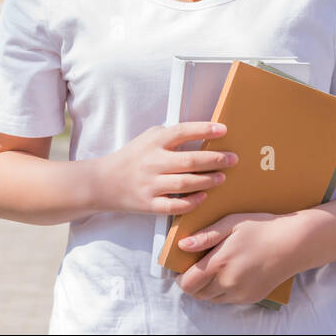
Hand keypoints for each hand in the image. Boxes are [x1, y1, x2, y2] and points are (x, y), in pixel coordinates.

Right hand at [95, 122, 238, 215]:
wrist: (102, 183)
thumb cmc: (132, 157)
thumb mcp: (147, 138)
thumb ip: (171, 135)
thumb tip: (203, 133)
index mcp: (153, 142)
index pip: (181, 131)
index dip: (203, 130)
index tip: (223, 130)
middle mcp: (152, 162)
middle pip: (189, 160)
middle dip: (215, 160)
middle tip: (232, 159)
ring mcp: (150, 185)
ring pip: (185, 183)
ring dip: (207, 180)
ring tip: (222, 177)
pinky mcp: (149, 205)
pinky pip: (174, 206)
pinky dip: (191, 202)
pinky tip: (203, 197)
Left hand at [176, 212, 301, 305]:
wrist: (293, 243)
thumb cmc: (262, 228)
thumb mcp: (232, 222)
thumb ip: (206, 236)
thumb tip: (183, 245)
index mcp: (220, 263)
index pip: (188, 283)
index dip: (180, 277)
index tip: (182, 268)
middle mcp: (228, 282)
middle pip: (197, 294)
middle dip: (193, 283)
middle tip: (199, 267)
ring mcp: (240, 293)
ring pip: (212, 299)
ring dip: (208, 288)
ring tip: (216, 269)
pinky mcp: (250, 298)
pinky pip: (228, 300)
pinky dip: (224, 290)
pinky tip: (232, 273)